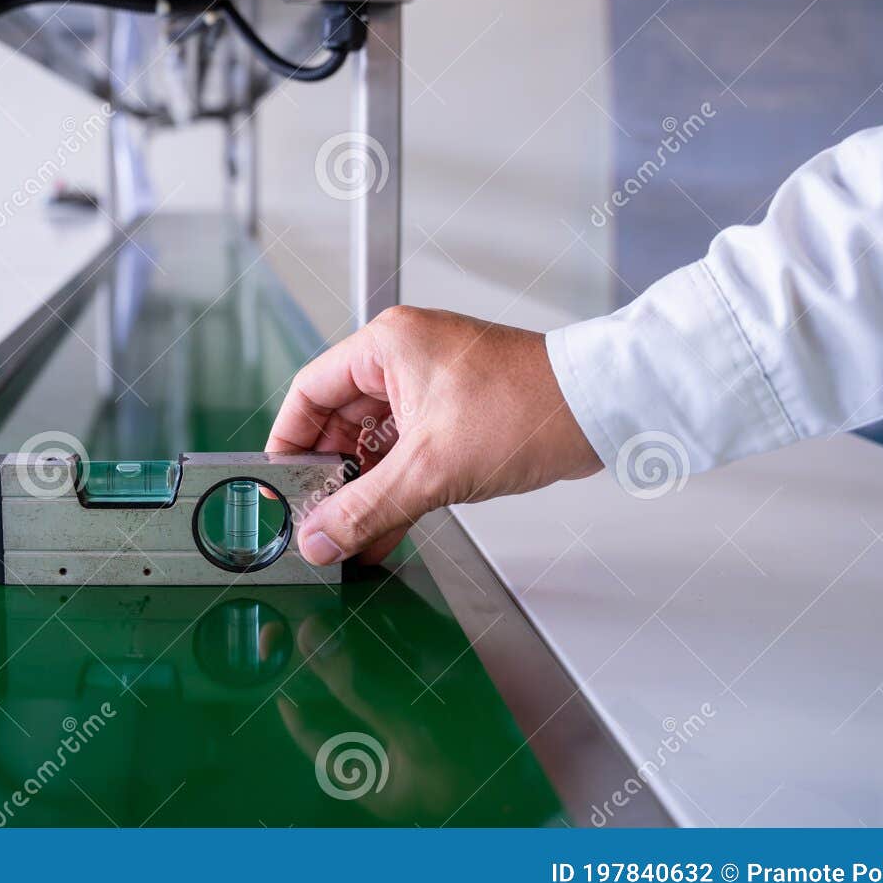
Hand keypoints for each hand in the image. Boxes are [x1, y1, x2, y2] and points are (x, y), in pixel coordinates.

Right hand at [266, 306, 601, 564]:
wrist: (602, 409)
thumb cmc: (530, 408)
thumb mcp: (431, 469)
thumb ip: (366, 508)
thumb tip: (320, 536)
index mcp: (386, 345)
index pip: (309, 392)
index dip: (289, 443)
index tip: (279, 485)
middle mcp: (404, 356)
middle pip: (339, 419)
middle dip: (329, 476)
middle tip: (317, 520)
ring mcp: (432, 382)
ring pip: (375, 440)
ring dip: (364, 488)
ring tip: (349, 535)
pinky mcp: (456, 409)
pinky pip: (408, 448)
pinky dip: (395, 485)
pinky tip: (385, 528)